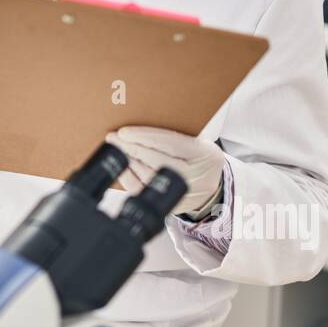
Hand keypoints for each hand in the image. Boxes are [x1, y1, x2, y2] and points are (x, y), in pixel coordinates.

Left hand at [105, 125, 225, 217]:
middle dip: (131, 147)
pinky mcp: (170, 205)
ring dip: (128, 161)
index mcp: (205, 155)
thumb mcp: (200, 141)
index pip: (171, 143)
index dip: (145, 137)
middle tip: (114, 138)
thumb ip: (178, 133)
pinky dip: (129, 176)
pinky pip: (143, 190)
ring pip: (147, 176)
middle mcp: (195, 176)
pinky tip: (122, 165)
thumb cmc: (201, 158)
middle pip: (156, 160)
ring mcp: (183, 193)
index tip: (125, 132)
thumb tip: (142, 121)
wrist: (213, 186)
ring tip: (116, 148)